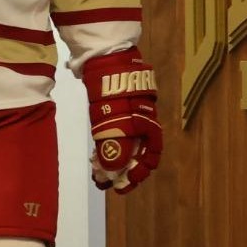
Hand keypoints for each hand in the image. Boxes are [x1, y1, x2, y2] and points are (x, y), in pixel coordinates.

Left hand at [82, 48, 161, 192]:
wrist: (108, 60)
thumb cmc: (115, 90)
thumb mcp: (114, 121)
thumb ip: (115, 147)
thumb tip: (113, 172)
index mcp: (149, 125)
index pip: (151, 155)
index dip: (139, 172)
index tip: (123, 186)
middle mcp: (141, 124)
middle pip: (136, 154)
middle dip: (123, 172)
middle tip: (108, 184)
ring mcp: (128, 118)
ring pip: (124, 147)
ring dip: (112, 162)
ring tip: (98, 174)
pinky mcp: (115, 114)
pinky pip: (114, 136)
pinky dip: (107, 148)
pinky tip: (95, 157)